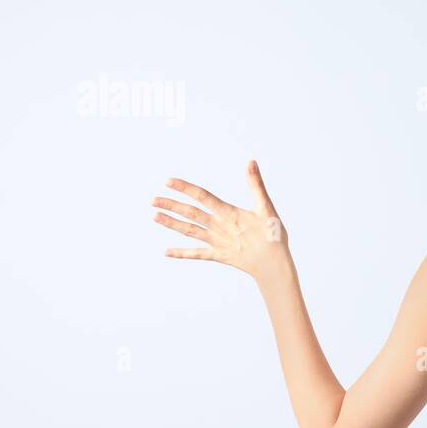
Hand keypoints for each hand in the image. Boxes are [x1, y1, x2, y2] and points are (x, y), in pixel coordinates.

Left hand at [151, 160, 288, 281]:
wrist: (273, 265)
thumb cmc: (272, 235)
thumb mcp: (266, 207)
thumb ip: (256, 184)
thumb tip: (250, 162)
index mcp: (229, 213)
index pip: (202, 196)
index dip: (184, 188)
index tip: (168, 181)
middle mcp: (218, 227)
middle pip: (190, 213)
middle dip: (171, 205)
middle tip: (153, 200)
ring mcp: (216, 242)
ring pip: (189, 231)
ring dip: (171, 223)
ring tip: (154, 216)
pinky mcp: (218, 255)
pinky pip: (196, 254)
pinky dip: (181, 253)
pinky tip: (166, 252)